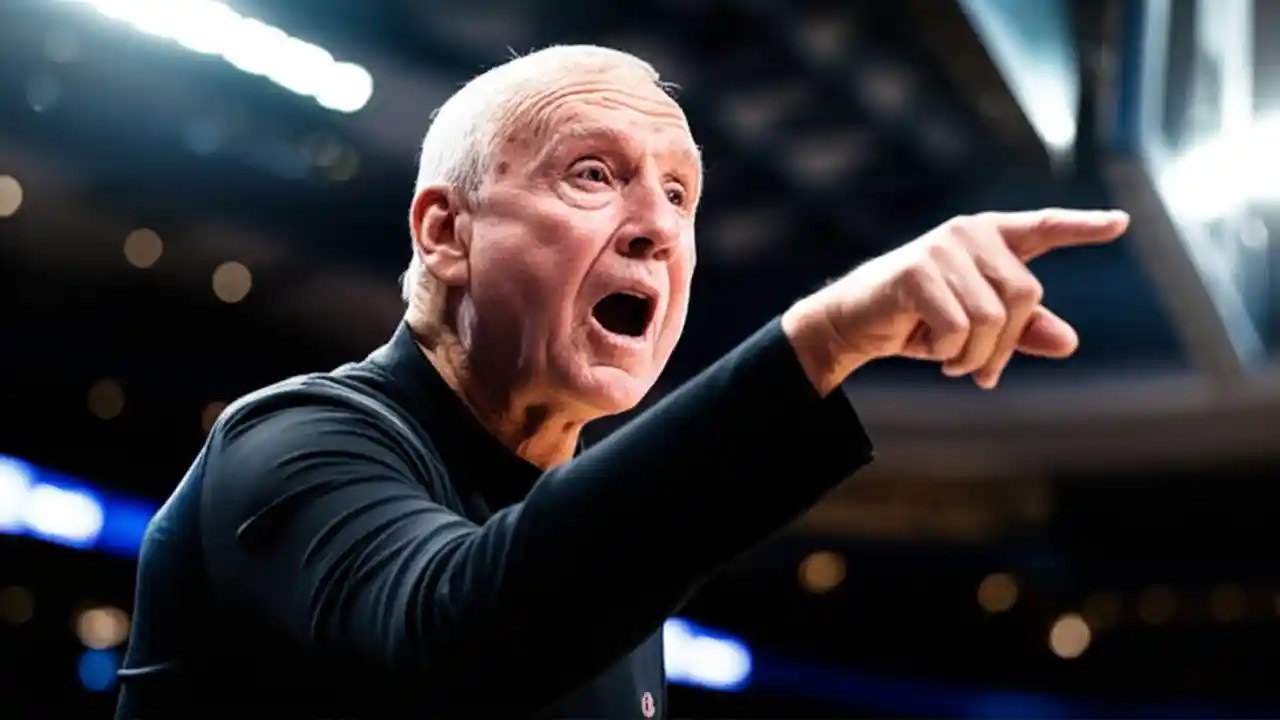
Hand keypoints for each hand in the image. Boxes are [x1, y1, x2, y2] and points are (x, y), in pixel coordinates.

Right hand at [783, 208, 1129, 394]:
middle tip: (979, 372)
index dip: (1082, 227)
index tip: (1121, 224)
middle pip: (1024, 295)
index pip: (1044, 228)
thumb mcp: (976, 328)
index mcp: (990, 239)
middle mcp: (970, 233)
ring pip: (991, 317)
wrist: (854, 323)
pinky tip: (929, 349)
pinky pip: (958, 325)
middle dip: (1004, 344)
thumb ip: (1022, 330)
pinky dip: (948, 351)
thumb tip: (1069, 342)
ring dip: (973, 355)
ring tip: (950, 360)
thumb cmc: (918, 321)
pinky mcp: (917, 270)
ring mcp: (943, 247)